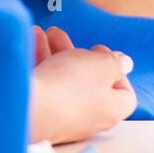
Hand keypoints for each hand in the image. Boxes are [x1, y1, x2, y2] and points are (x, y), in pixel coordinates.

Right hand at [29, 25, 136, 143]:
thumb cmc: (69, 87)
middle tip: (65, 37)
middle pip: (89, 81)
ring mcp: (63, 117)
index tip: (100, 53)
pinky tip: (32, 44)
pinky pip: (45, 86)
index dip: (116, 70)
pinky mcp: (42, 114)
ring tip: (46, 34)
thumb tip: (124, 64)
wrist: (28, 109)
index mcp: (111, 108)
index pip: (125, 93)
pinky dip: (41, 63)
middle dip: (76, 53)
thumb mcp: (100, 64)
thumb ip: (115, 61)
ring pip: (63, 80)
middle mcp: (89, 118)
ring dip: (55, 53)